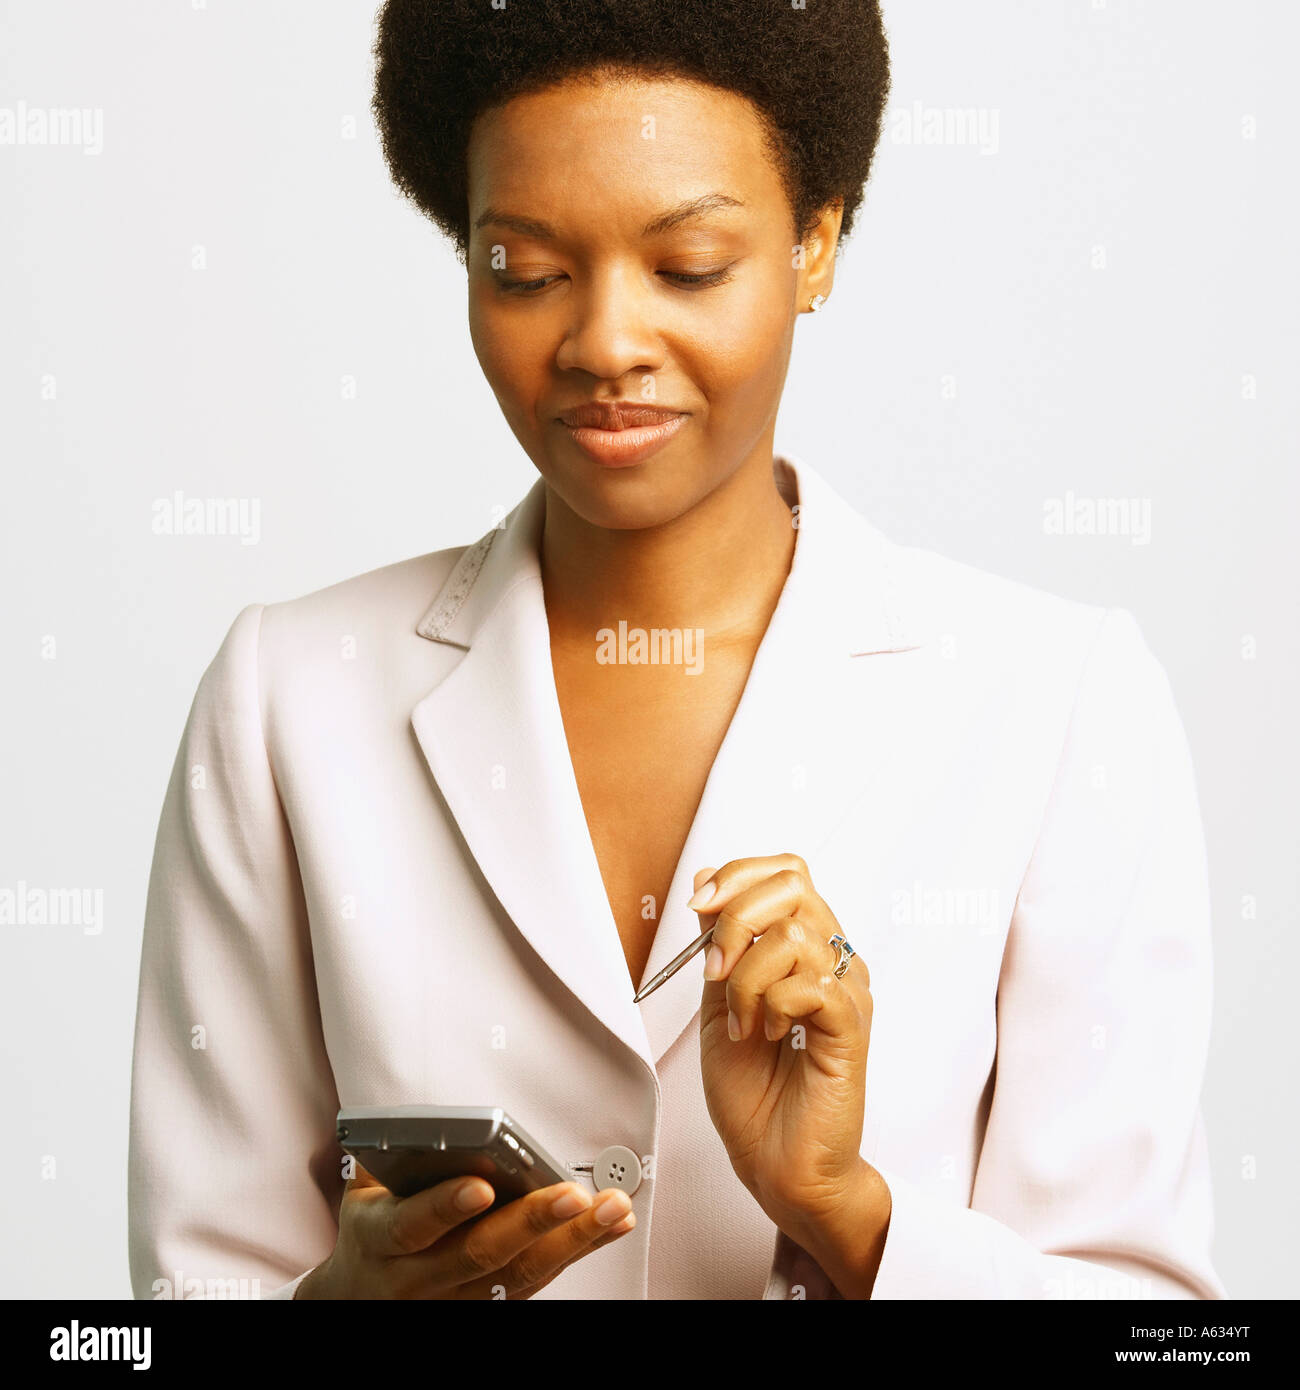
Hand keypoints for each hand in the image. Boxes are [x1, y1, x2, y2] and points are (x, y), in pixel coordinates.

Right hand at [295, 1163, 634, 1298]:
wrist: (358, 1298)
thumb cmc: (372, 1228)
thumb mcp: (364, 1191)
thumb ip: (393, 1156)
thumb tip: (433, 1124)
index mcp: (380, 1240)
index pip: (413, 1226)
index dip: (446, 1206)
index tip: (481, 1185)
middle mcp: (418, 1278)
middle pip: (480, 1254)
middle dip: (531, 1222)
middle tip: (573, 1194)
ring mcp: (455, 1299)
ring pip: (519, 1274)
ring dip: (572, 1241)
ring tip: (611, 1207)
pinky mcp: (486, 1306)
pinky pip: (536, 1281)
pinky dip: (577, 1250)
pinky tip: (610, 1225)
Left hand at [692, 855, 876, 1244]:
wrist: (774, 1163)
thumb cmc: (754, 1094)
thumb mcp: (718, 1003)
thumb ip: (718, 945)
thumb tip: (707, 881)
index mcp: (805, 949)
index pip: (787, 872)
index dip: (739, 875)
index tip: (699, 905)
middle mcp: (832, 961)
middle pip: (793, 885)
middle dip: (736, 919)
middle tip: (716, 971)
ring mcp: (846, 992)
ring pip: (793, 937)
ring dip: (747, 980)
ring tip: (745, 1023)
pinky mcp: (850, 1028)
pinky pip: (810, 985)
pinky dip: (772, 1005)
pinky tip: (769, 1034)